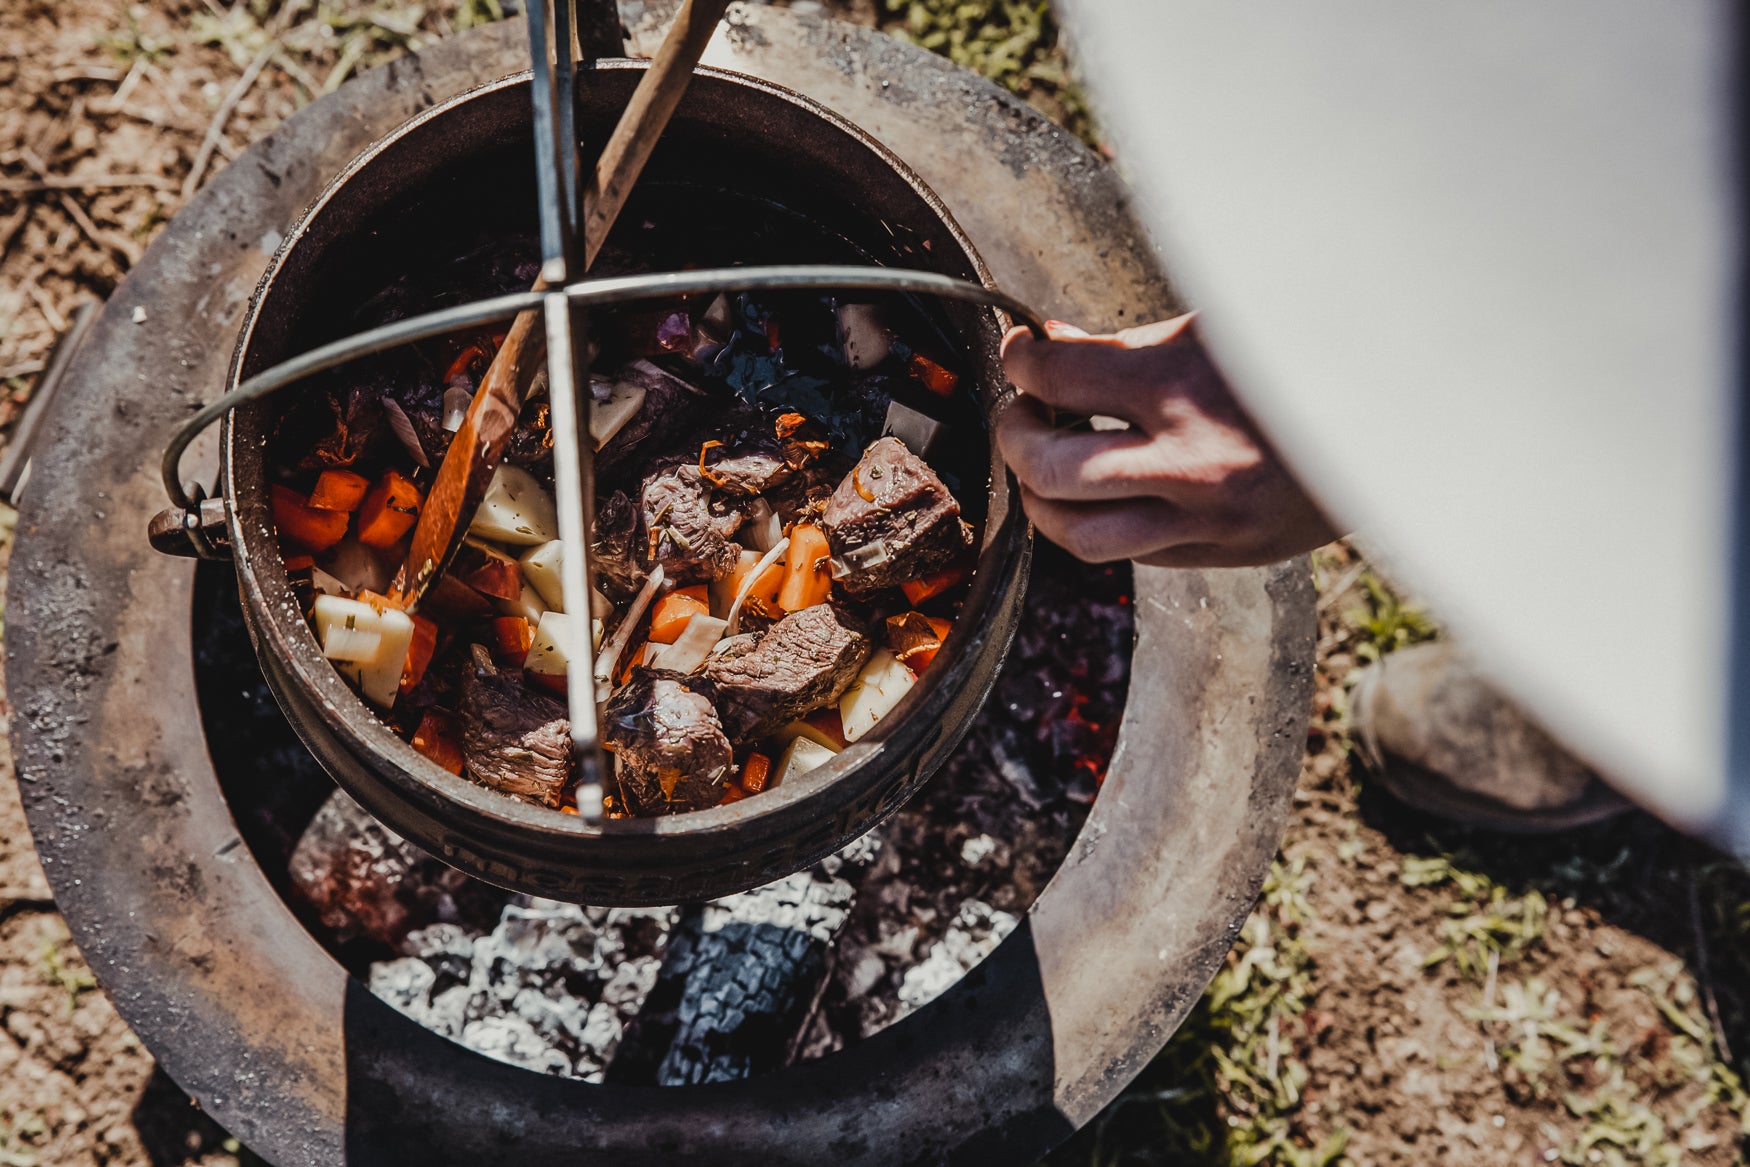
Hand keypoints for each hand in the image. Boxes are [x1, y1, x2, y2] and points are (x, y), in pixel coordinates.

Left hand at [997, 315, 1339, 567]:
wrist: (1409, 422)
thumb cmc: (1312, 356)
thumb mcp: (1220, 326)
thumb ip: (1129, 346)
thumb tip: (1053, 349)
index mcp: (1186, 382)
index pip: (1058, 377)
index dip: (1021, 360)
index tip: (1021, 352)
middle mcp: (1189, 459)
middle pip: (1048, 470)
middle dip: (1014, 437)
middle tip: (1020, 414)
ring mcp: (1209, 517)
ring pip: (1079, 536)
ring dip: (1042, 501)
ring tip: (1043, 469)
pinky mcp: (1229, 554)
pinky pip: (1135, 555)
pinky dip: (1102, 525)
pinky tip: (1106, 494)